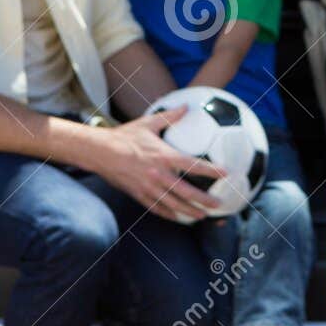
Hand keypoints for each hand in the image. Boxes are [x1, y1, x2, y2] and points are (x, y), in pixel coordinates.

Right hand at [93, 107, 226, 220]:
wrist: (100, 152)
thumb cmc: (124, 136)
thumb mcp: (148, 123)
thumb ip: (169, 116)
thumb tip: (186, 106)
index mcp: (163, 156)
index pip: (192, 165)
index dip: (210, 170)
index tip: (225, 173)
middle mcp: (158, 174)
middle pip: (186, 191)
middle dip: (204, 200)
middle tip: (219, 205)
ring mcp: (148, 187)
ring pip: (173, 204)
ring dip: (189, 212)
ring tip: (202, 216)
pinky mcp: (138, 195)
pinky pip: (157, 208)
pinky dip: (169, 215)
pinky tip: (178, 218)